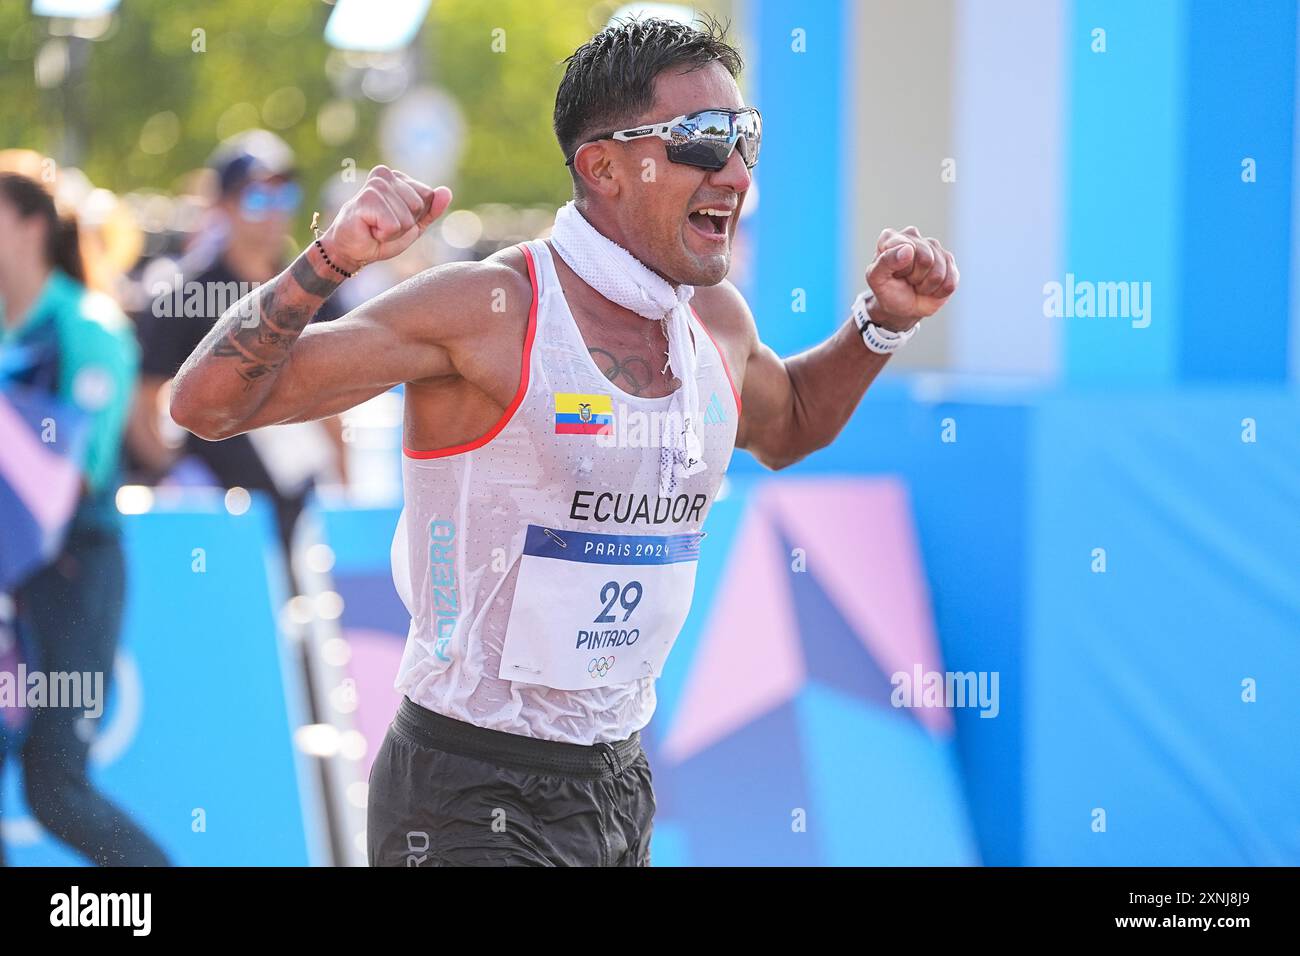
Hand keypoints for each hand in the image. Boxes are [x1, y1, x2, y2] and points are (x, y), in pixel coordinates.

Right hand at [321, 165, 452, 272]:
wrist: (351, 250)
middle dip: (406, 225)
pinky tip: (370, 229)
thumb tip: (447, 191)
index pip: (428, 196)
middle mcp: (386, 174)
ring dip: (394, 232)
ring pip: (407, 218)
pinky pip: (394, 226)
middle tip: (384, 226)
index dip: (416, 217)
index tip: (395, 220)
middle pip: (419, 207)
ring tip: (376, 228)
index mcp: (398, 177)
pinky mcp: (367, 199)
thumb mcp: (414, 225)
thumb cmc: (380, 236)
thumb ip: (432, 209)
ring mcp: (375, 185)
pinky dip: (384, 235)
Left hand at [865, 227, 958, 331]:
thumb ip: (885, 261)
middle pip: (927, 259)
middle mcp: (914, 237)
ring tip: (916, 284)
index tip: (894, 274)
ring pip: (939, 273)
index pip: (908, 249)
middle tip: (906, 280)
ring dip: (926, 286)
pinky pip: (950, 282)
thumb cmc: (887, 291)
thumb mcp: (877, 279)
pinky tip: (929, 288)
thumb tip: (908, 249)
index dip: (903, 269)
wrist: (901, 308)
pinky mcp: (948, 262)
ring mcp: (934, 248)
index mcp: (892, 237)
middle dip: (915, 277)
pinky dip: (938, 292)